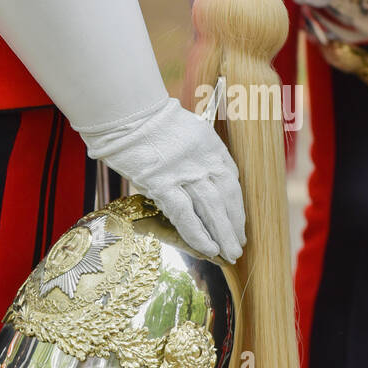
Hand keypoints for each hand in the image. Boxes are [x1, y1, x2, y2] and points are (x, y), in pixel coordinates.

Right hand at [83, 97, 245, 262]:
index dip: (236, 205)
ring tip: (230, 253)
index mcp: (212, 146)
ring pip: (212, 209)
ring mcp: (185, 173)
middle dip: (234, 225)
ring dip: (223, 234)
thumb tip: (194, 183)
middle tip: (238, 246)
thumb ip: (193, 156)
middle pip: (227, 197)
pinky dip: (198, 234)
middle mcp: (204, 160)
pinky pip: (185, 214)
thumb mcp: (184, 132)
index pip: (231, 180)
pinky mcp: (163, 183)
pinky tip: (207, 248)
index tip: (238, 221)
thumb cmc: (150, 122)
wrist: (129, 113)